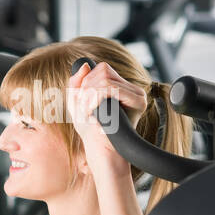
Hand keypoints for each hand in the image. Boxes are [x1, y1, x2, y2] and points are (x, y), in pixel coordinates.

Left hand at [66, 61, 146, 176]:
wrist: (101, 150)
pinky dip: (95, 100)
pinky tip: (94, 114)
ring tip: (89, 113)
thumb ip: (76, 83)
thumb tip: (85, 65)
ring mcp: (137, 94)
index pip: (101, 68)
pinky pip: (111, 88)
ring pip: (105, 79)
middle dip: (86, 88)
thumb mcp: (77, 103)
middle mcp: (131, 89)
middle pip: (103, 70)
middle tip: (85, 109)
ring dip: (89, 96)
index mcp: (120, 87)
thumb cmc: (91, 129)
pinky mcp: (138, 102)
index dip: (86, 81)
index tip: (82, 101)